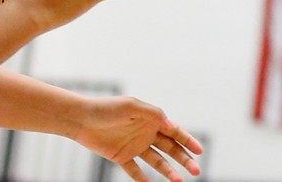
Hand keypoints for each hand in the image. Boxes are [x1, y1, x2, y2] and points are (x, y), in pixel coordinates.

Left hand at [74, 96, 203, 181]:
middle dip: (184, 159)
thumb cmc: (107, 108)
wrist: (81, 119)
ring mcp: (135, 146)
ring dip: (168, 170)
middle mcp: (147, 133)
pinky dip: (143, 179)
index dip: (188, 141)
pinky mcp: (121, 157)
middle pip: (171, 148)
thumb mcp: (132, 106)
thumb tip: (172, 126)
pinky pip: (135, 170)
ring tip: (179, 181)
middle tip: (196, 170)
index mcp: (153, 120)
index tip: (200, 151)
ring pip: (157, 161)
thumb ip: (153, 114)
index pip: (175, 132)